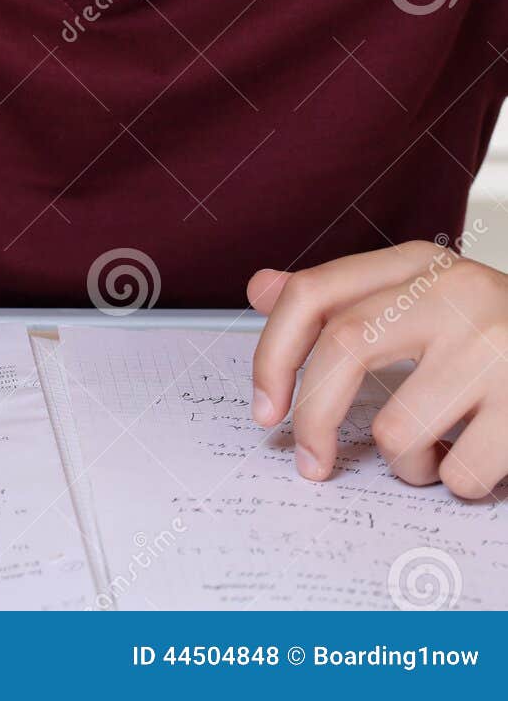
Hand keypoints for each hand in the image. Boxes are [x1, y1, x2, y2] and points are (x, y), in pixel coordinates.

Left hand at [246, 241, 507, 498]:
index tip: (265, 408)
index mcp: (419, 263)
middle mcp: (454, 290)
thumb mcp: (426, 297)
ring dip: (407, 463)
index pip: (314, 294)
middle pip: (342, 350)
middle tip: (310, 463)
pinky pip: (456, 472)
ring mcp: (495, 344)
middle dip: (313, 418)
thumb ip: (347, 297)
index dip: (273, 355)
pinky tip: (481, 457)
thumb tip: (261, 288)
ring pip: (396, 429)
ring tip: (439, 449)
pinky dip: (457, 482)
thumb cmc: (500, 334)